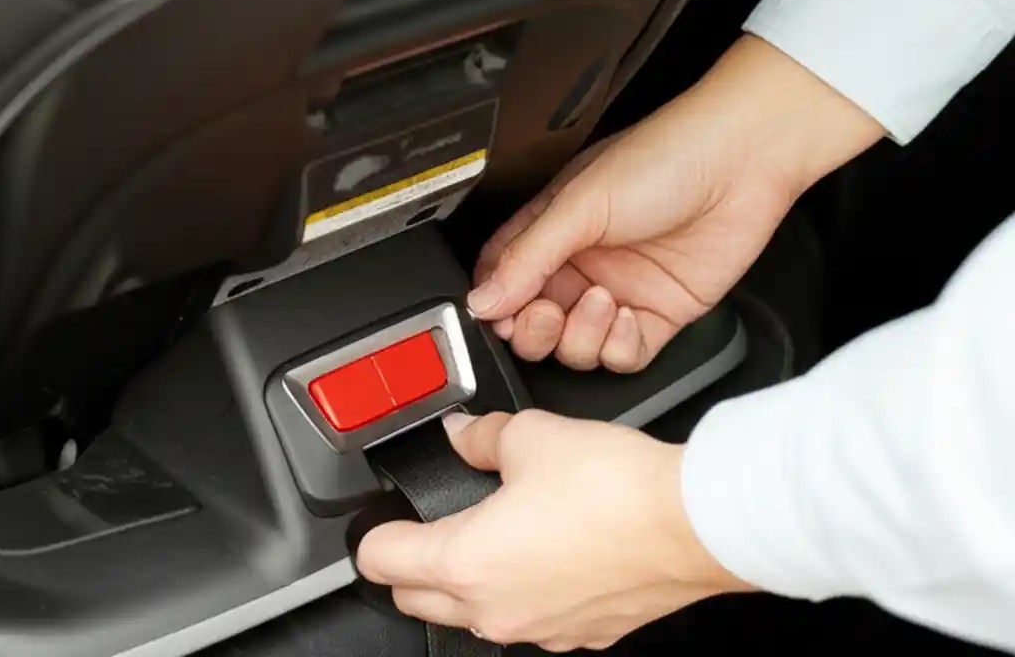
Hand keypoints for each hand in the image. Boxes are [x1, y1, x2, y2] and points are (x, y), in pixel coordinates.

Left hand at [356, 410, 753, 650]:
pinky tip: (548, 552)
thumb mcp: (531, 436)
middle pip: (417, 600)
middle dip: (411, 566)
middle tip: (426, 527)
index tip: (384, 518)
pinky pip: (530, 619)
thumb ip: (483, 437)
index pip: (381, 561)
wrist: (694, 524)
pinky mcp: (582, 634)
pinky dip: (524, 591)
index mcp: (464, 562)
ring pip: (475, 616)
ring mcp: (540, 629)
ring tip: (495, 534)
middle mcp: (495, 609)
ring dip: (469, 583)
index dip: (376, 532)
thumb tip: (467, 435)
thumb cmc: (616, 488)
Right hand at [470, 35, 884, 370]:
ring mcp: (620, 293)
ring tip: (601, 299)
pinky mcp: (660, 315)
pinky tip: (630, 317)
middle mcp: (581, 265)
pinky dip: (620, 348)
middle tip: (546, 312)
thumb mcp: (579, 204)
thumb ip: (526, 257)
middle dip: (534, 331)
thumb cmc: (666, 158)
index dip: (495, 306)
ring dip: (581, 336)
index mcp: (550, 231)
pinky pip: (625, 356)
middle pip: (534, 326)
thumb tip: (483, 300)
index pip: (502, 282)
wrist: (744, 159)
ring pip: (577, 348)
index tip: (498, 314)